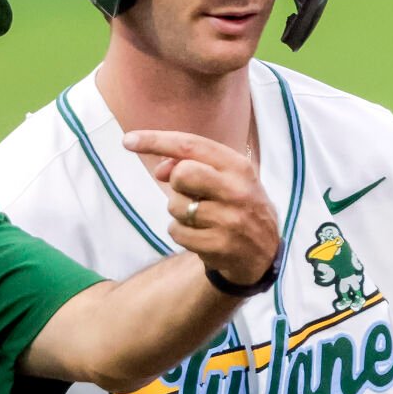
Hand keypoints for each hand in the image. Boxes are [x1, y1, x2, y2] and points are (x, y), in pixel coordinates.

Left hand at [122, 129, 279, 285]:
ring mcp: (229, 220)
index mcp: (238, 166)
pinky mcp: (220, 246)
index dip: (156, 140)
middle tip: (189, 193)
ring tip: (201, 218)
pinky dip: (180, 233)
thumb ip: (194, 164)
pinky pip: (176, 232)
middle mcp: (236, 190)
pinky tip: (200, 235)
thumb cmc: (237, 206)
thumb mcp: (225, 178)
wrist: (264, 252)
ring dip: (178, 212)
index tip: (128, 140)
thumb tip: (159, 168)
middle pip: (182, 174)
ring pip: (175, 207)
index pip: (191, 145)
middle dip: (175, 183)